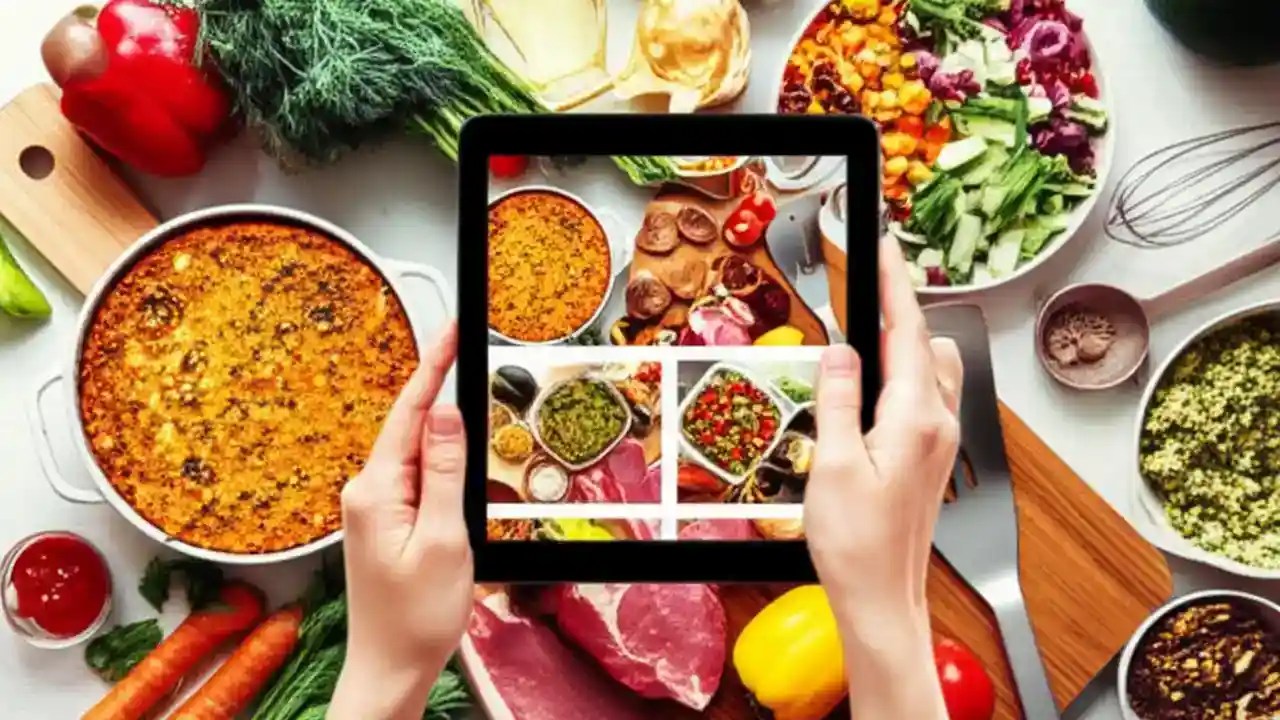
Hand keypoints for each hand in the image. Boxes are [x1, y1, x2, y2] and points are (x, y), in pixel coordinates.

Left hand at [329, 322, 472, 719]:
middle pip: (411, 426)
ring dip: (443, 432)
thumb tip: (445, 413)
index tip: (452, 329)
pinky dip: (440, 464)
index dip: (434, 366)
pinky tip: (457, 465)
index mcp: (376, 490)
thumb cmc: (416, 618)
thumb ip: (444, 471)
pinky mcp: (384, 524)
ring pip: (415, 453)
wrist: (390, 670)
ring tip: (470, 404)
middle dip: (441, 389)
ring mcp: (373, 508)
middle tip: (469, 349)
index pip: (409, 412)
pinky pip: (415, 478)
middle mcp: (366, 492)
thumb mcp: (444, 539)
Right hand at [805, 236, 963, 719]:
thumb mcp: (831, 466)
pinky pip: (925, 395)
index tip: (883, 246)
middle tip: (862, 285)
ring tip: (862, 334)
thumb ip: (837, 400)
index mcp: (914, 419)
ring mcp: (939, 441)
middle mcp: (937, 424)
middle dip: (897, 308)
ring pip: (930, 368)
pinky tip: (871, 386)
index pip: (905, 331)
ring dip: (901, 343)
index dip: (892, 283)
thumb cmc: (856, 545)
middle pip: (925, 342)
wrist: (881, 599)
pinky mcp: (930, 457)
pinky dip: (901, 373)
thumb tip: (840, 351)